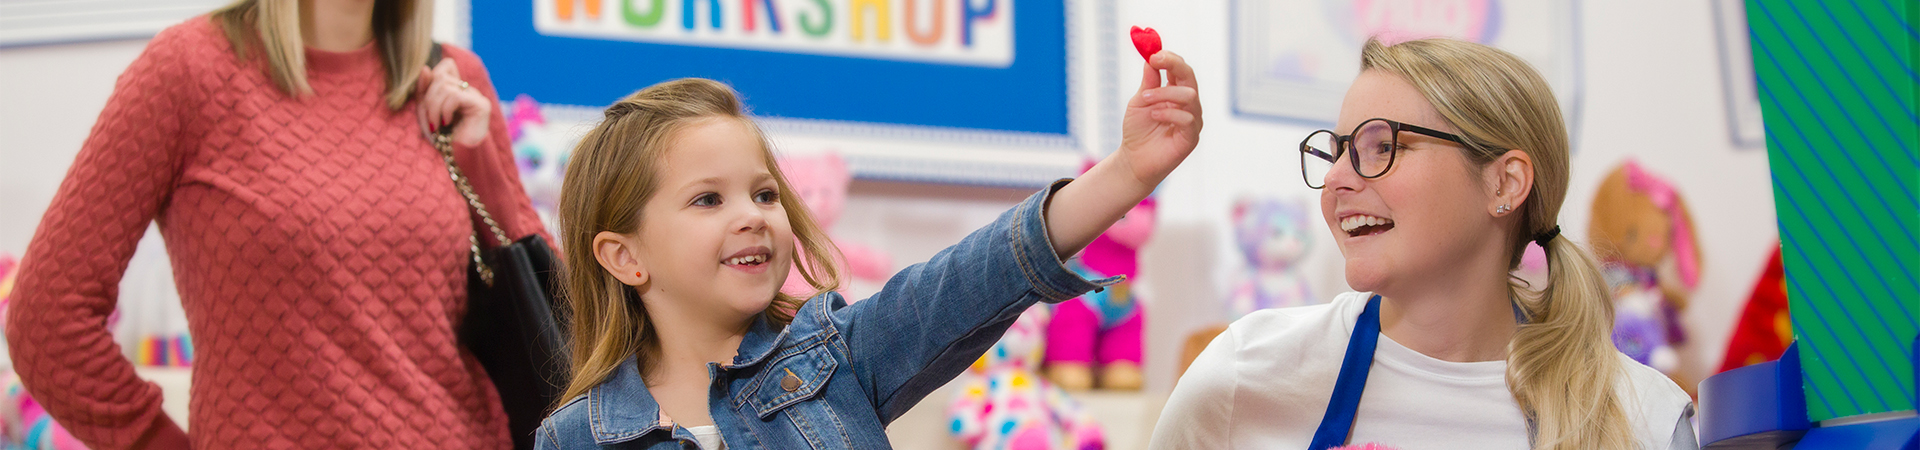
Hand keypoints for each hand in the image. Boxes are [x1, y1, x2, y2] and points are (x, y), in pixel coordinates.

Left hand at [416, 59, 491, 146]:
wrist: (455, 158)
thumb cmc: (441, 138)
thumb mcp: (425, 110)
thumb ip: (424, 90)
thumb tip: (425, 68)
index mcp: (456, 89)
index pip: (447, 66)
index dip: (433, 77)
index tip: (427, 101)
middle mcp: (468, 90)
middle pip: (441, 76)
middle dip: (428, 98)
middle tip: (430, 120)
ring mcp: (476, 96)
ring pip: (445, 86)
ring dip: (434, 107)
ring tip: (436, 124)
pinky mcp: (481, 105)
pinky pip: (455, 96)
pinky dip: (444, 110)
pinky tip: (446, 123)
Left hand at [1041, 51, 1202, 258]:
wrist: (1133, 160)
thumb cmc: (1137, 131)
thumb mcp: (1139, 102)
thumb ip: (1148, 82)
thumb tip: (1151, 58)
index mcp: (1176, 93)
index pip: (1180, 69)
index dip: (1170, 58)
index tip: (1154, 53)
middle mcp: (1188, 105)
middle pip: (1190, 78)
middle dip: (1174, 65)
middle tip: (1156, 60)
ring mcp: (1192, 120)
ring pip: (1189, 96)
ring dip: (1165, 93)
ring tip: (1145, 99)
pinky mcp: (1191, 137)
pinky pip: (1187, 118)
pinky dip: (1169, 112)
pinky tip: (1154, 115)